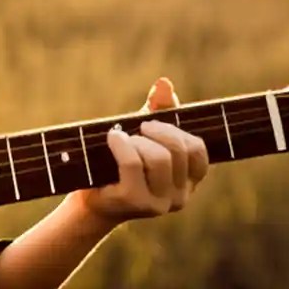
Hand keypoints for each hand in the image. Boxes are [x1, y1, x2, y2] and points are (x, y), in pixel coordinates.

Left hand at [70, 77, 208, 226]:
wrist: (89, 197)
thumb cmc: (119, 162)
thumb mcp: (142, 134)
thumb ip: (158, 110)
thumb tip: (164, 83)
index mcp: (188, 182)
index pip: (198, 151)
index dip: (178, 130)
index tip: (152, 124)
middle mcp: (180, 197)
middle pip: (179, 150)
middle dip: (157, 130)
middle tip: (139, 127)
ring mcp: (159, 204)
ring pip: (159, 158)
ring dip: (137, 140)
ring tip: (121, 138)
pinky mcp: (135, 202)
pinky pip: (133, 164)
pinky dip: (122, 145)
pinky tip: (113, 138)